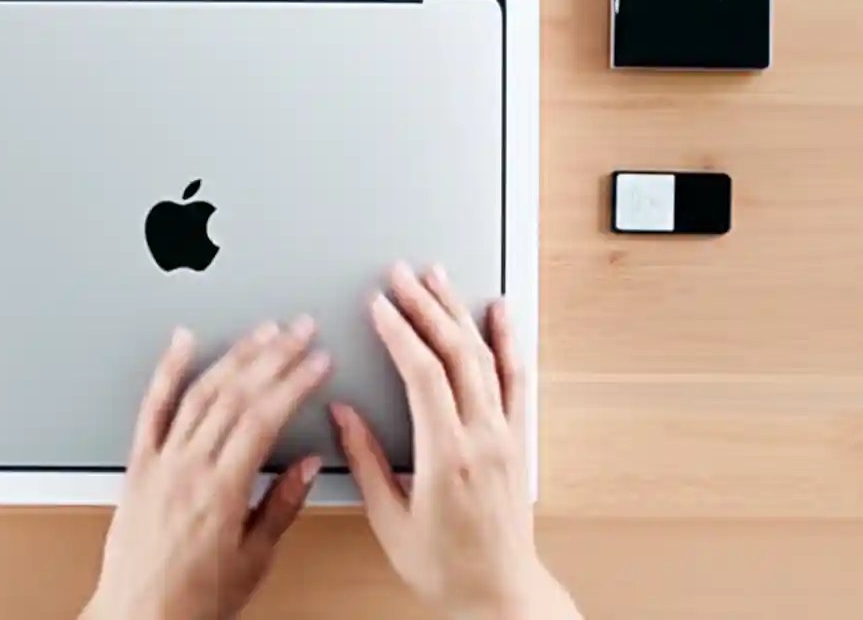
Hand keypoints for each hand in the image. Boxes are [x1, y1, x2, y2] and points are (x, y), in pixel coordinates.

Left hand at [83, 318, 330, 619]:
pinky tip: (182, 342)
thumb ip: (281, 506)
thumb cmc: (193, 600)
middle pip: (236, 394)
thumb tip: (305, 465)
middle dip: (274, 355)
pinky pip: (151, 409)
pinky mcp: (138, 464)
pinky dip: (167, 371)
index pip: (264, 417)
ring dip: (234, 355)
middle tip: (299, 329)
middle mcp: (188, 468)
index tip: (318, 360)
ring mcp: (160, 462)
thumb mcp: (254, 559)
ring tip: (262, 331)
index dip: (294, 382)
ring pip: (199, 392)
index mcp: (221, 490)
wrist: (138, 618)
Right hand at [331, 263, 579, 619]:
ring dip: (459, 311)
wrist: (499, 594)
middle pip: (455, 352)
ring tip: (438, 277)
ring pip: (485, 356)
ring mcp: (506, 435)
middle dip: (425, 305)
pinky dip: (507, 339)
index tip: (378, 304)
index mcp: (447, 457)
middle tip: (401, 275)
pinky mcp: (518, 439)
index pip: (422, 374)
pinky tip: (498, 312)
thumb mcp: (389, 519)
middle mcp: (483, 439)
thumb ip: (366, 460)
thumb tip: (344, 414)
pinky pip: (517, 377)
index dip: (398, 331)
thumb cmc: (445, 567)